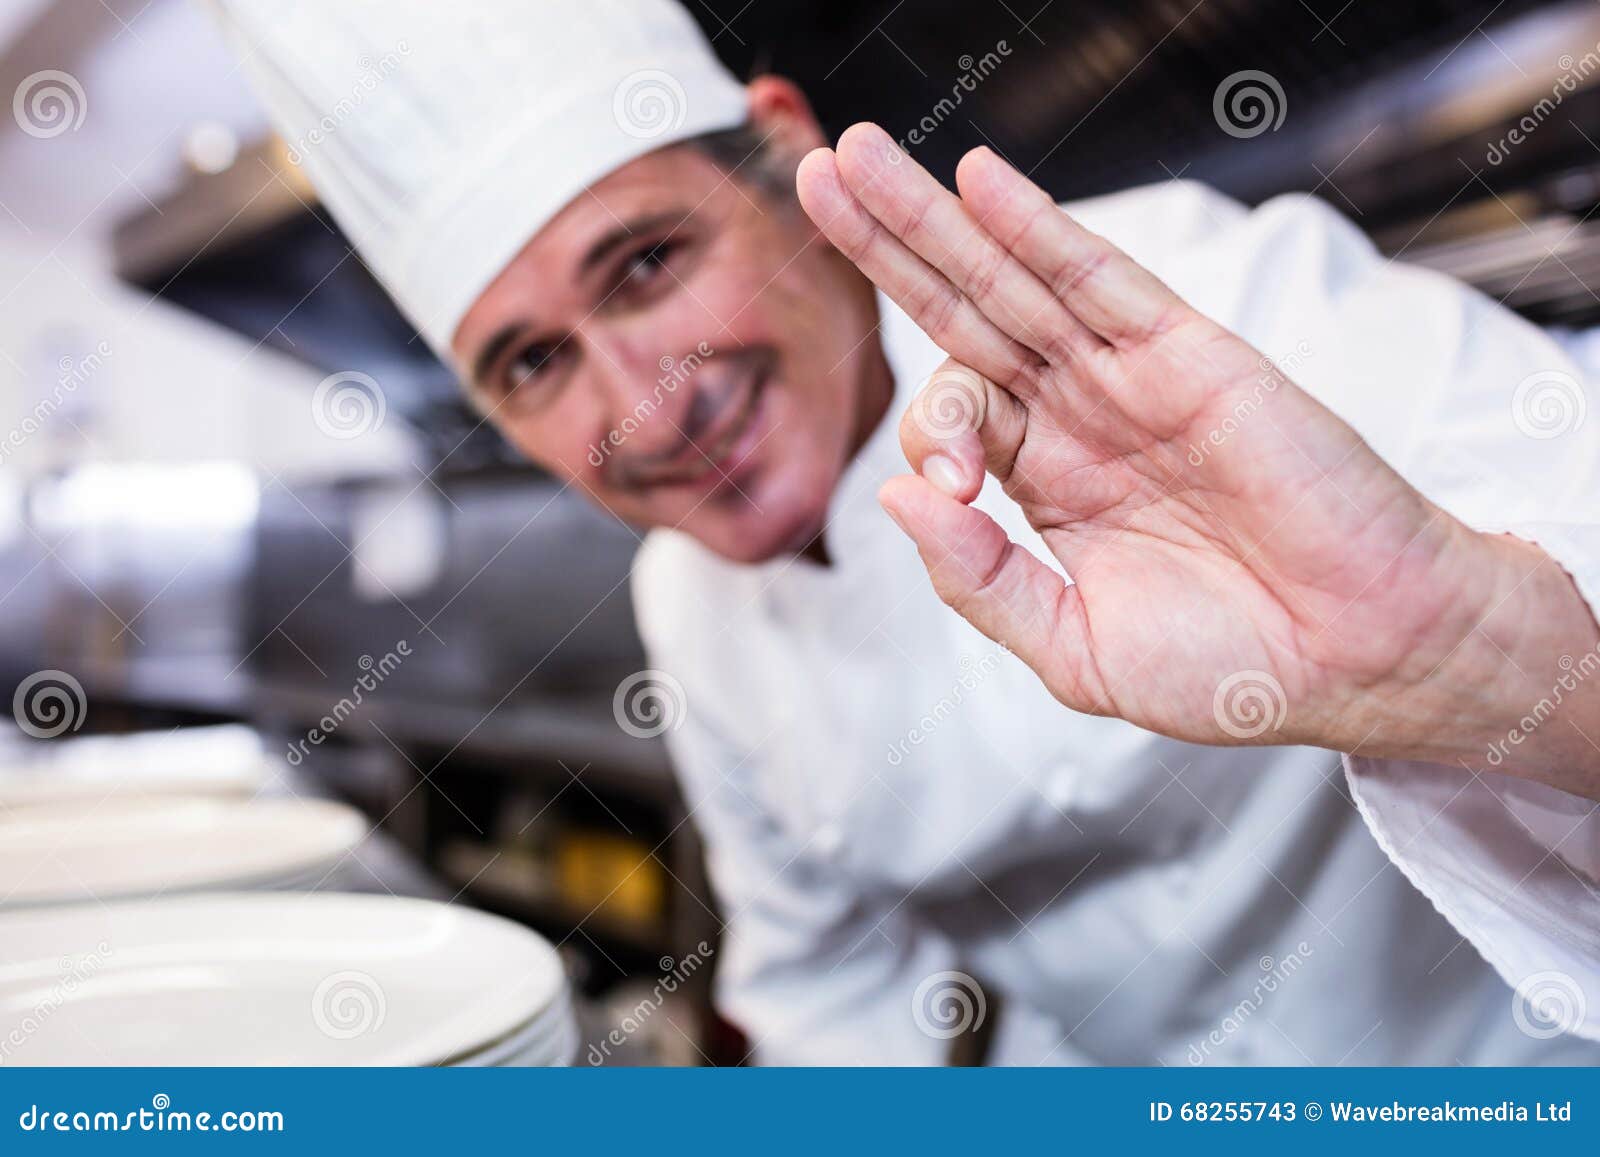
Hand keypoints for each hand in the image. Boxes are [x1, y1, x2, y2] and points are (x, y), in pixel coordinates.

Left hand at [796, 124, 1599, 784]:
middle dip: (885, 248)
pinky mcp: (1188, 354)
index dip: (932, 434)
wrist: (1356, 658)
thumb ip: (980, 580)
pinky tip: (976, 182)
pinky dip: (1037, 226)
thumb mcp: (1073, 649)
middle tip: (815, 179)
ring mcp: (1127, 378)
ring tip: (855, 155)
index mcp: (1048, 480)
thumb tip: (902, 500)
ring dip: (932, 216)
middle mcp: (1078, 415)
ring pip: (1011, 278)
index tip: (961, 489)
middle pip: (961, 313)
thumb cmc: (1230, 665)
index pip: (953, 417)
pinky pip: (1098, 279)